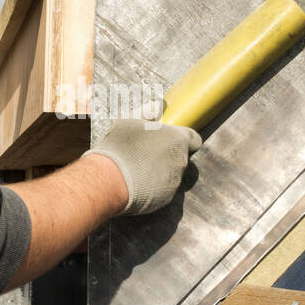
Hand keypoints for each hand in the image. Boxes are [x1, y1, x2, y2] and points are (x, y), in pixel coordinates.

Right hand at [83, 119, 202, 214]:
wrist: (110, 180)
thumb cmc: (119, 147)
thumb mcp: (130, 121)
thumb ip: (147, 114)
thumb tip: (156, 106)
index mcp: (176, 139)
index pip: (194, 139)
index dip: (185, 139)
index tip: (172, 140)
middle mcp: (181, 160)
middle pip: (181, 157)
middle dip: (168, 155)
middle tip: (147, 154)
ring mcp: (175, 181)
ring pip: (172, 174)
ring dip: (160, 171)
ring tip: (138, 169)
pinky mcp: (167, 198)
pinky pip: (163, 190)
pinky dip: (154, 187)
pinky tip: (137, 184)